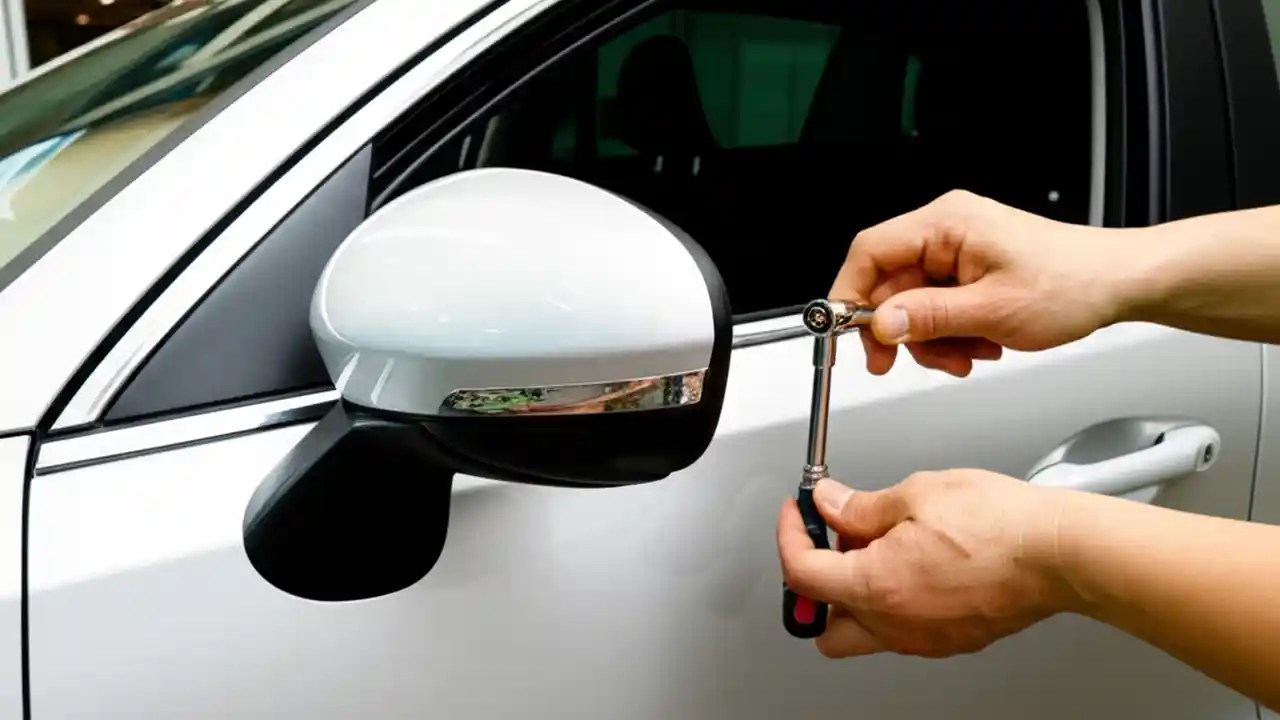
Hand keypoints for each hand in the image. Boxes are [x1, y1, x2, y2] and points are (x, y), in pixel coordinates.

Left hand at [777, 472, 1081, 658]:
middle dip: (818, 587)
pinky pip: (903, 630)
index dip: (790, 536)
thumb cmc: (1000, 525)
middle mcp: (896, 625)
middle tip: (832, 544)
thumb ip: (860, 505)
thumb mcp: (916, 493)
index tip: (797, 515)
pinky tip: (913, 563)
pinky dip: (893, 601)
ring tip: (879, 547)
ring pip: (865, 633)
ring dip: (856, 594)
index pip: (801, 573)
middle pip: (824, 626)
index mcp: (876, 587)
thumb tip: (830, 504)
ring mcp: (925, 639)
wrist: (1058, 553)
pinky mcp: (953, 640)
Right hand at [831, 190, 1140, 376]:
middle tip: (896, 363)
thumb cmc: (1073, 282)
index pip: (870, 251)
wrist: (1119, 283)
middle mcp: (946, 231)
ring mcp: (958, 251)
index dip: (848, 294)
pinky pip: (937, 307)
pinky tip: (979, 345)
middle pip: (888, 284)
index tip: (842, 331)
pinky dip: (951, 334)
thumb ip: (930, 317)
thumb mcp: (993, 310)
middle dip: (901, 330)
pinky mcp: (969, 271)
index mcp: (946, 223)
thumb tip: (882, 323)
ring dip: (932, 339)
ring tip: (966, 354)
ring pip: (912, 303)